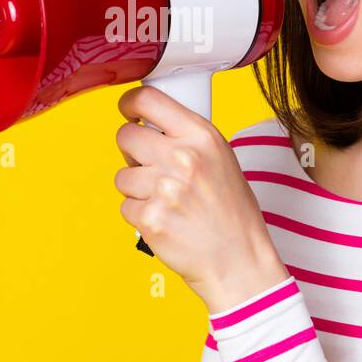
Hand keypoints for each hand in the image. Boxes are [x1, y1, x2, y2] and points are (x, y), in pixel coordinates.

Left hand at [114, 85, 289, 313]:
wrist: (239, 261)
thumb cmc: (232, 214)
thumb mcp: (221, 160)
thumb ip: (186, 138)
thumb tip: (147, 123)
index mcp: (202, 136)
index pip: (148, 100)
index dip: (129, 104)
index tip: (128, 112)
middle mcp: (183, 157)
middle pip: (125, 136)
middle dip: (131, 152)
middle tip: (150, 168)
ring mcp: (164, 188)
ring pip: (122, 175)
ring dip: (137, 189)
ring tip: (166, 202)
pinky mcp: (150, 217)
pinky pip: (125, 206)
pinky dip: (140, 216)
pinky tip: (166, 221)